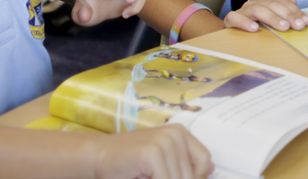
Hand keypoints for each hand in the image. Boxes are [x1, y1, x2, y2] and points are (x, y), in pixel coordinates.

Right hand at [91, 124, 212, 178]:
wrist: (96, 157)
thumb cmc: (128, 164)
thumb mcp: (161, 164)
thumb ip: (184, 166)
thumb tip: (211, 170)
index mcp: (180, 133)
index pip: (204, 162)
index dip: (194, 177)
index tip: (172, 176)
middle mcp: (175, 134)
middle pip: (191, 176)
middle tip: (152, 175)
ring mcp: (165, 142)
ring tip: (145, 175)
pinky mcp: (153, 153)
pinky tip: (140, 177)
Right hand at [221, 0, 307, 31]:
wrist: (231, 36)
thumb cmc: (254, 29)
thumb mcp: (271, 23)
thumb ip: (283, 12)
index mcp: (266, 2)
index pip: (283, 3)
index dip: (295, 11)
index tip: (306, 22)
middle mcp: (255, 4)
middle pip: (272, 5)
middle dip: (287, 15)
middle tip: (298, 26)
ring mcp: (242, 11)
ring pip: (257, 9)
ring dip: (271, 18)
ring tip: (283, 26)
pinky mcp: (230, 19)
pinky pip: (236, 18)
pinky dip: (245, 22)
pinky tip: (254, 29)